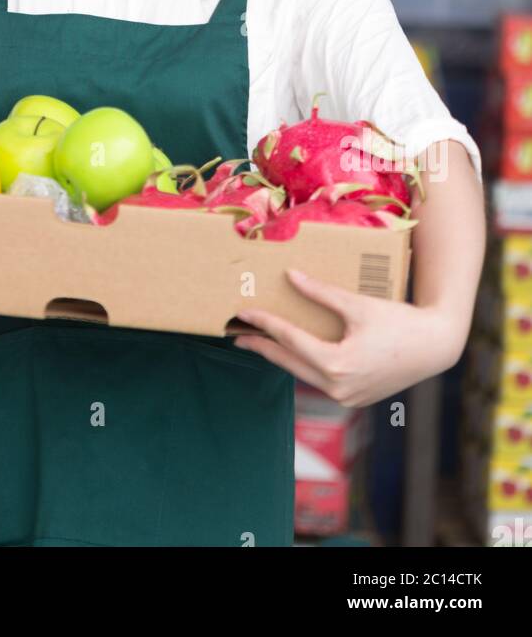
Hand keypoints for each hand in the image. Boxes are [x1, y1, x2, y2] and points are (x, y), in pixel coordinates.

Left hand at [232, 268, 462, 407]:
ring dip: (282, 358)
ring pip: (303, 374)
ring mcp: (346, 397)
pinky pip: (320, 380)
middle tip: (238, 334)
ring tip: (261, 342)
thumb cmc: (399, 322)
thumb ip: (321, 292)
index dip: (264, 324)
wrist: (435, 347)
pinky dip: (305, 366)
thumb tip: (291, 275)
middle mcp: (337, 387)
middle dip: (262, 347)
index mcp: (336, 364)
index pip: (289, 341)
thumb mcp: (357, 304)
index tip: (244, 312)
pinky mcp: (355, 399)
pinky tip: (295, 353)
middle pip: (289, 363)